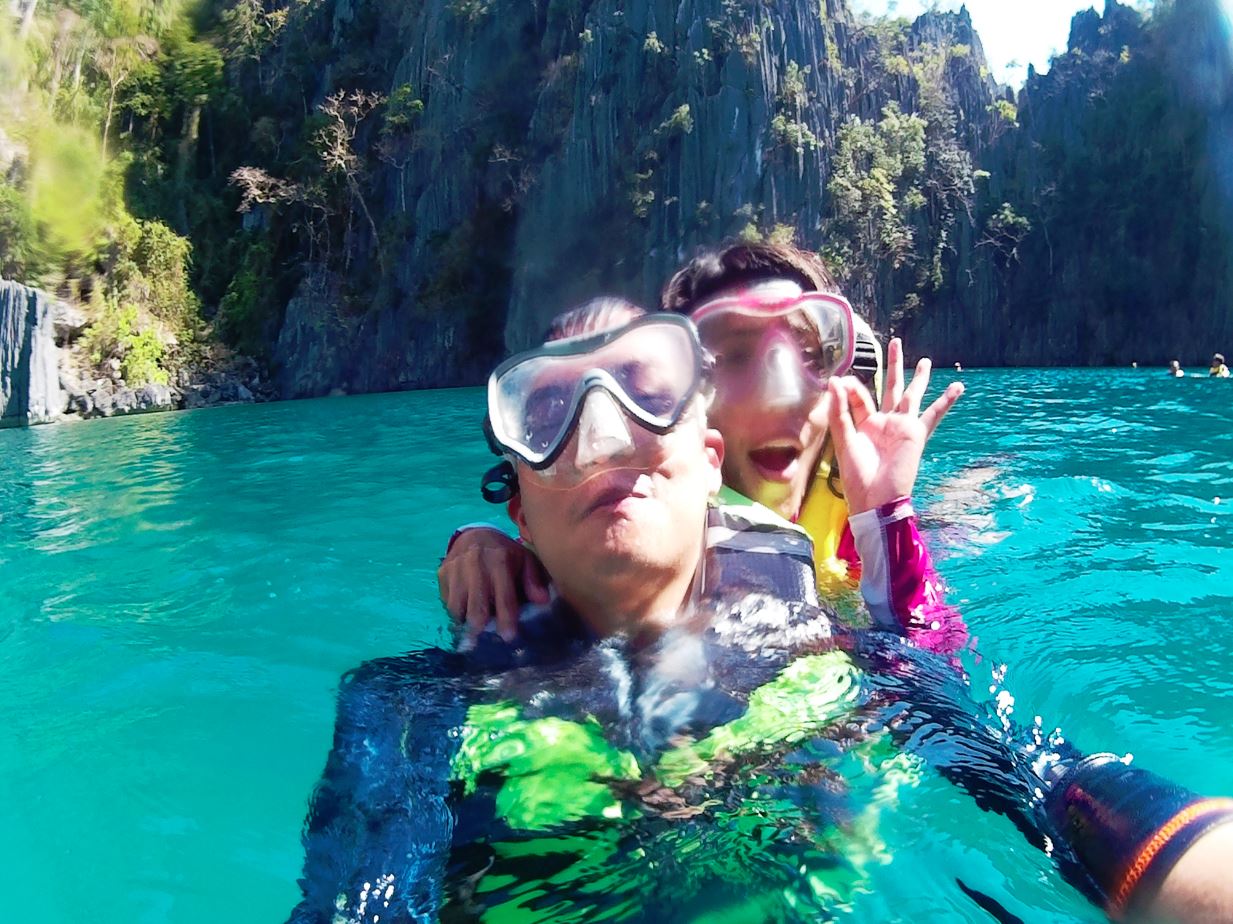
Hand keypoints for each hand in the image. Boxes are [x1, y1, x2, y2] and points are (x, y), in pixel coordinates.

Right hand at [437, 527, 550, 642]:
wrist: (475, 534)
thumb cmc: (505, 553)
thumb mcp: (524, 560)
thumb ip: (533, 581)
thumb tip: (542, 602)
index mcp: (500, 560)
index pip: (504, 595)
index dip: (506, 618)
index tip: (509, 638)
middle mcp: (475, 564)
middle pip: (475, 606)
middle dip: (479, 628)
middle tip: (483, 645)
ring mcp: (455, 569)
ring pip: (456, 607)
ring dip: (466, 623)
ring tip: (474, 633)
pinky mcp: (442, 574)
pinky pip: (447, 602)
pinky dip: (456, 613)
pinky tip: (465, 616)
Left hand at [822, 338, 963, 513]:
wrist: (875, 499)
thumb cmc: (856, 475)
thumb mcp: (843, 439)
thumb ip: (839, 410)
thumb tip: (835, 380)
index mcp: (862, 423)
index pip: (859, 396)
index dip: (850, 388)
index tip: (840, 382)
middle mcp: (883, 422)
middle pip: (889, 387)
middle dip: (892, 366)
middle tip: (896, 343)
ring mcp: (901, 426)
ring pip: (911, 395)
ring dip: (918, 377)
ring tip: (926, 360)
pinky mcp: (916, 434)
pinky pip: (933, 414)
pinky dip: (945, 401)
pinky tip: (957, 387)